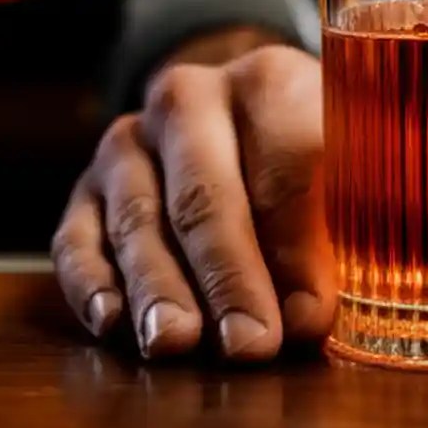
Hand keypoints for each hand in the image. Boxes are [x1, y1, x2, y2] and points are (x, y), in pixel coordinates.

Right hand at [51, 43, 333, 360]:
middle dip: (227, 277)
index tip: (313, 314)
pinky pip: (76, 237)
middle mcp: (189, 98)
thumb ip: (344, 229)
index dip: (300, 248)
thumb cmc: (317, 160)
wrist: (246, 120)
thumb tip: (306, 316)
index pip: (286, 166)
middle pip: (206, 194)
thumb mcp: (351, 172)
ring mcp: (130, 141)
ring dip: (158, 288)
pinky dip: (90, 282)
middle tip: (249, 345)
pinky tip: (111, 323)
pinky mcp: (88, 187)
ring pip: (139, 219)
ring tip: (176, 343)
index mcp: (269, 82)